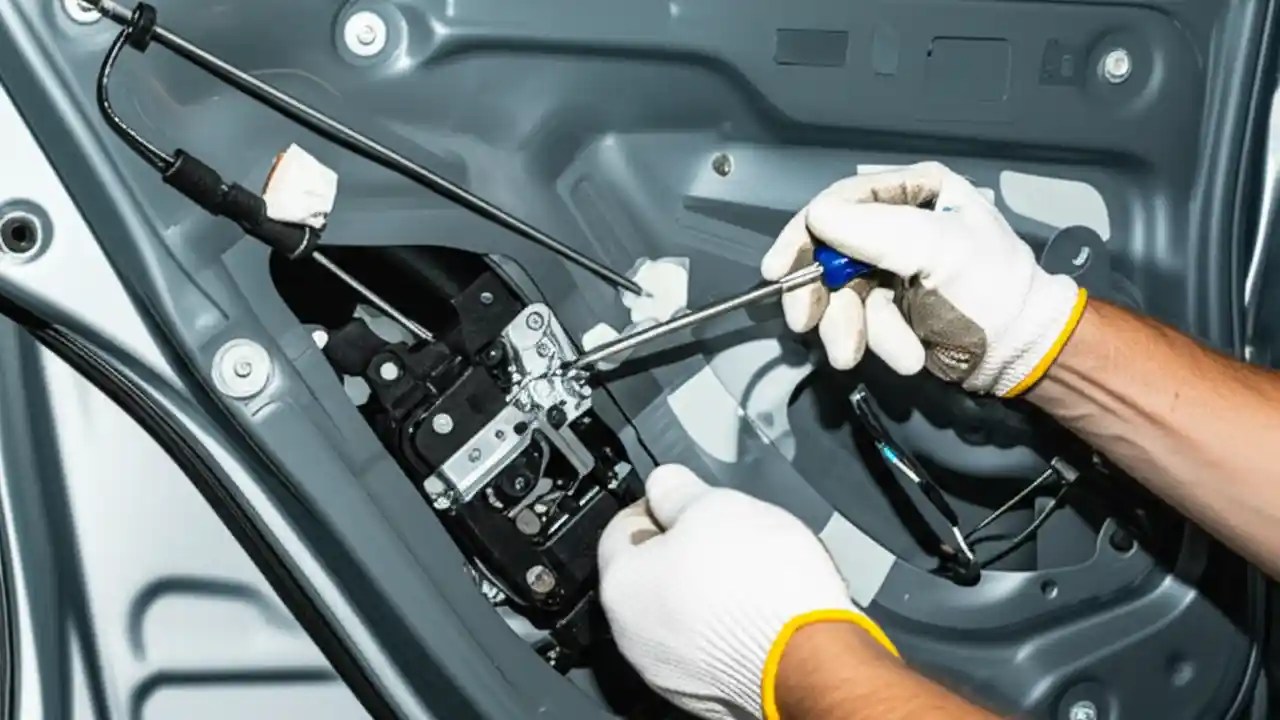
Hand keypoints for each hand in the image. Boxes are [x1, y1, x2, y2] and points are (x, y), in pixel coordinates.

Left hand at [597, 464, 896, 719]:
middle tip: (724, 536)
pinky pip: (708, 647)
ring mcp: (670, 671)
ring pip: (680, 614)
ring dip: (705, 593)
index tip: (684, 501)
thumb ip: (678, 492)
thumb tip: (663, 483)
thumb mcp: (715, 507)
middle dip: (684, 552)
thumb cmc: (762, 587)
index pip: (622, 529)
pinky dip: (725, 628)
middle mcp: (634, 637)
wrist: (813, 659)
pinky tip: (759, 612)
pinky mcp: (708, 694)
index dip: (658, 506)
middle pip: (650, 576)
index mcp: (622, 587)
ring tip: (751, 576)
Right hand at [760, 161, 1087, 396]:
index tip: (779, 271)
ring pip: (839, 295)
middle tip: (808, 324)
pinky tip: (910, 355)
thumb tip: (816, 217)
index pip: (840, 203)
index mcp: (913, 193)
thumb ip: (874, 230)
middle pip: (828, 252)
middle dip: (824, 296)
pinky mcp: (889, 309)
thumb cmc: (990, 289)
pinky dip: (877, 343)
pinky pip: (858, 323)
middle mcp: (896, 225)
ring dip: (855, 330)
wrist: (1024, 352)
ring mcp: (891, 269)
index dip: (803, 236)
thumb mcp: (936, 249)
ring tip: (898, 352)